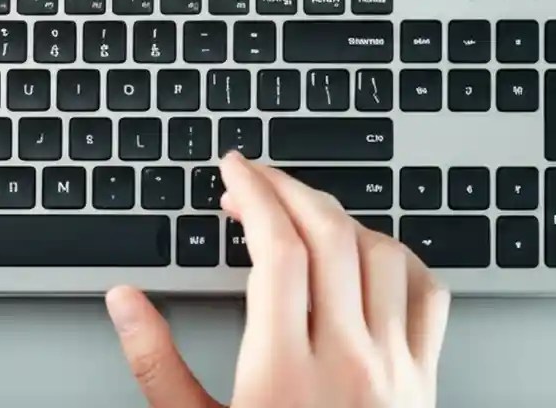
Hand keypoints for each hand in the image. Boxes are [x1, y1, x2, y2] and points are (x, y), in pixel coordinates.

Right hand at [105, 153, 449, 407]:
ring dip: (340, 217)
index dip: (253, 193)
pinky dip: (401, 258)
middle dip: (288, 188)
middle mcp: (349, 361)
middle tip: (257, 176)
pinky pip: (429, 296)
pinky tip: (372, 254)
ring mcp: (396, 370)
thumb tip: (126, 302)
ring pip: (383, 254)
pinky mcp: (426, 384)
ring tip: (302, 212)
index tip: (233, 171)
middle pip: (330, 235)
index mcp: (285, 372)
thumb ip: (156, 366)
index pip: (277, 248)